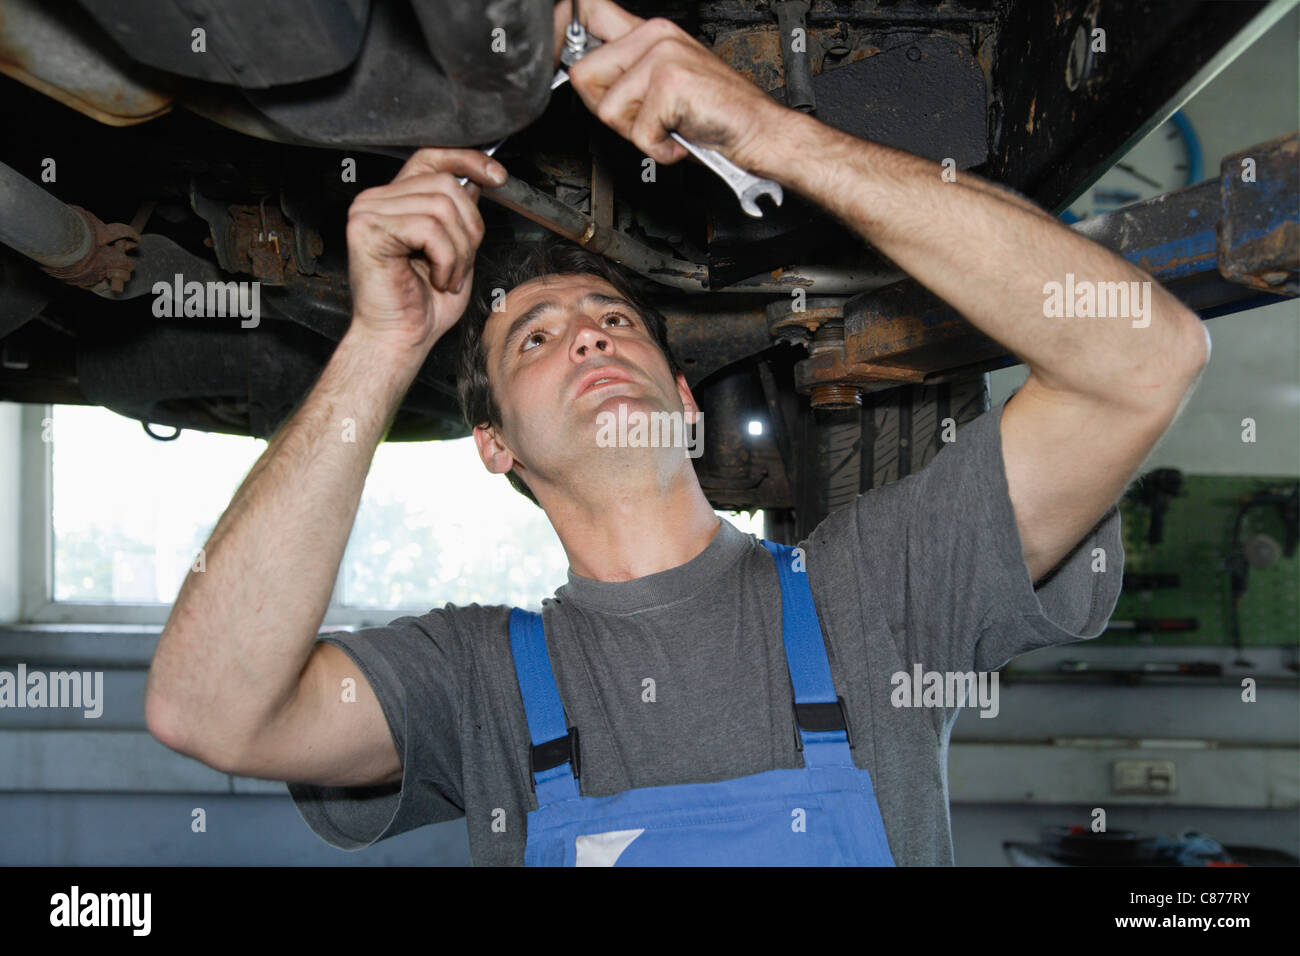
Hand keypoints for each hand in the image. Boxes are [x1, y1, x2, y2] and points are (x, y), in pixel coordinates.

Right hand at [345, 148, 505, 352]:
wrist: (400, 339)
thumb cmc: (424, 305)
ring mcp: (368, 212)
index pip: (430, 156)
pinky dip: (446, 259)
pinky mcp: (368, 230)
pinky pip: (429, 229)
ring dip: (459, 250)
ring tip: (448, 277)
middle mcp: (376, 200)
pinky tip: (438, 279)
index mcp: (394, 200)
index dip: (467, 159)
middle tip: (461, 264)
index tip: (497, 176)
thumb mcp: (455, 250)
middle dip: (469, 228)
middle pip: (446, 184)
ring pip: (442, 207)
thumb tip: (477, 183)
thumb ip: (459, 215)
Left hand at [552, 0, 785, 171]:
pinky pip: (638, 132)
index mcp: (650, 33)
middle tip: (647, 119)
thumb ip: (625, 74)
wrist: (760, 132)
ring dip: (637, 133)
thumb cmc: (716, 115)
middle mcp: (655, 37)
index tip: (558, 45)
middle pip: (584, 76)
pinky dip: (659, 149)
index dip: (563, 31)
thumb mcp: (663, 87)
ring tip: (668, 127)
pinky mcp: (669, 83)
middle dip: (610, 111)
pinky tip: (681, 138)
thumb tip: (581, 74)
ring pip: (608, 109)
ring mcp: (662, 56)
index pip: (588, 12)